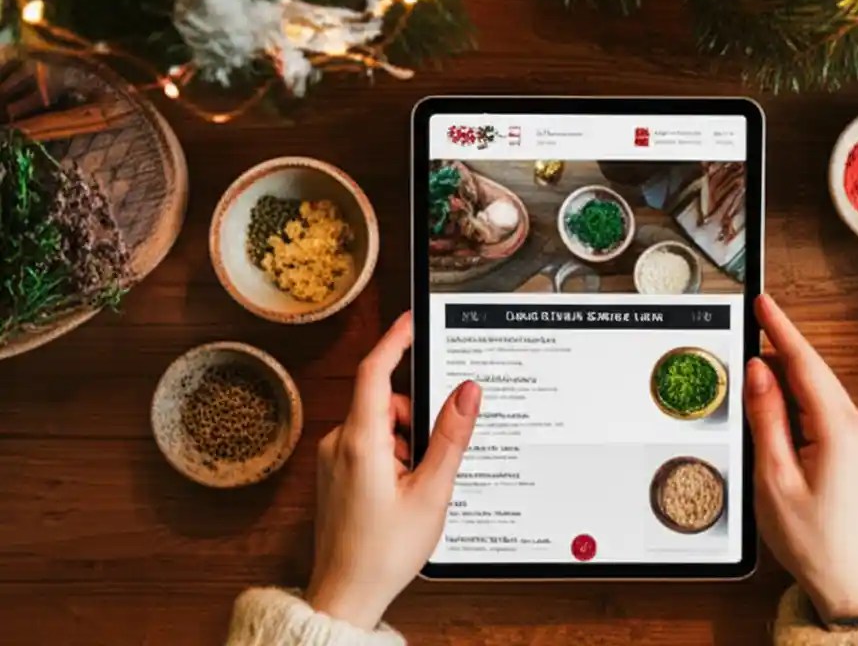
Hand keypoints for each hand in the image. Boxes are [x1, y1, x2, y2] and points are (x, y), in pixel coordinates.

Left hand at [306, 312, 480, 628]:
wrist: (347, 594)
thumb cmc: (383, 552)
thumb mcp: (432, 491)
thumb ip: (450, 436)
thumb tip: (468, 391)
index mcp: (360, 441)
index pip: (375, 370)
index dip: (395, 339)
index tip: (413, 320)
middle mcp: (339, 443)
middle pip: (383, 401)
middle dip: (414, 418)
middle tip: (432, 459)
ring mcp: (333, 458)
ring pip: (378, 426)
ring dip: (404, 442)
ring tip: (416, 486)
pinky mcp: (334, 473)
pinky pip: (368, 445)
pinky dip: (392, 456)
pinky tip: (402, 492)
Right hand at [745, 294, 857, 623]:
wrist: (844, 576)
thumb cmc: (809, 538)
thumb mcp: (773, 476)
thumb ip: (765, 417)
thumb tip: (758, 370)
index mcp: (839, 429)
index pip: (805, 363)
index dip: (780, 328)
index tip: (763, 302)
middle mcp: (856, 425)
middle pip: (810, 372)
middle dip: (775, 355)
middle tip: (740, 351)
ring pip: (813, 389)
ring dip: (782, 383)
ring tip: (749, 393)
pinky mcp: (853, 446)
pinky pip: (819, 408)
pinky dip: (793, 403)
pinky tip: (772, 413)